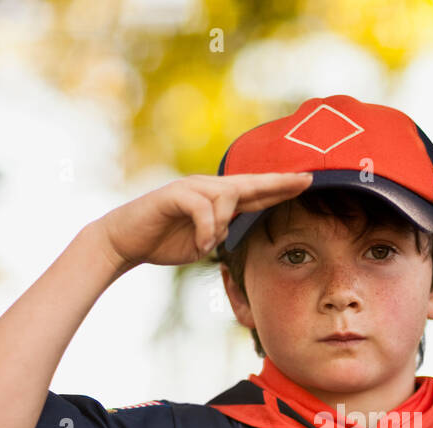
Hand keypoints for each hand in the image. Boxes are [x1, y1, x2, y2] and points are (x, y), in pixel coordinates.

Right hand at [95, 172, 314, 268]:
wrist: (125, 241)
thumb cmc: (162, 241)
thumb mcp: (201, 242)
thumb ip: (222, 233)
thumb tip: (236, 230)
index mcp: (216, 199)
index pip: (255, 192)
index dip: (280, 188)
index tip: (307, 183)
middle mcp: (207, 188)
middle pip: (250, 182)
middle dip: (279, 182)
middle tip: (306, 179)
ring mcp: (190, 187)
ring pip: (226, 197)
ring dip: (220, 225)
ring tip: (204, 243)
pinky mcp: (174, 194)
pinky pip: (204, 208)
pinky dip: (206, 228)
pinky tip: (199, 243)